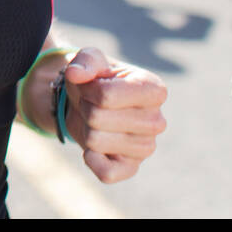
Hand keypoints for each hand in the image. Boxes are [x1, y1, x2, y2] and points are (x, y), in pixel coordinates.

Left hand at [63, 49, 166, 183]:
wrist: (91, 101)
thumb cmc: (97, 77)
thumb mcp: (91, 58)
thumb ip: (85, 60)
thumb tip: (75, 73)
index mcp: (154, 89)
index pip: (106, 95)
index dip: (89, 88)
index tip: (93, 85)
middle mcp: (156, 120)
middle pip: (97, 118)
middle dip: (85, 107)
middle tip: (93, 103)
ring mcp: (146, 147)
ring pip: (95, 141)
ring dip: (86, 127)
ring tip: (96, 119)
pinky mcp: (132, 168)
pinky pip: (106, 173)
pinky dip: (91, 159)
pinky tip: (94, 148)